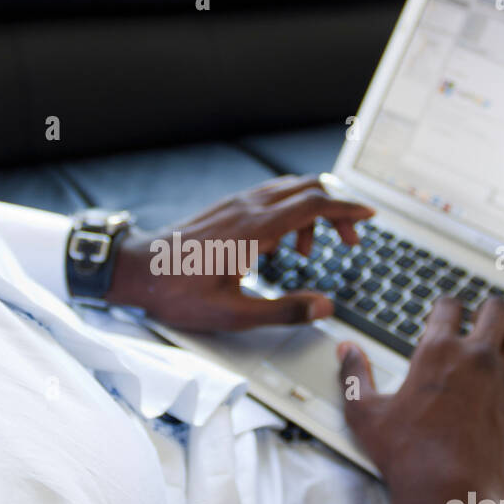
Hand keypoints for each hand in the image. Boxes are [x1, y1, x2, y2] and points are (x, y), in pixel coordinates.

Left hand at [106, 174, 374, 330]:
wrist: (135, 271)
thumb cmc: (178, 292)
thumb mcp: (234, 314)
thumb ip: (284, 310)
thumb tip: (324, 307)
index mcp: (254, 229)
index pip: (313, 204)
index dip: (347, 210)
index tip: (368, 218)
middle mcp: (247, 208)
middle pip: (306, 189)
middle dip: (335, 211)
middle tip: (348, 242)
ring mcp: (234, 204)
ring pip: (287, 191)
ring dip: (309, 213)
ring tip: (308, 253)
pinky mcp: (224, 209)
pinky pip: (268, 198)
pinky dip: (287, 214)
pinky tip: (278, 246)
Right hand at [338, 296, 503, 503]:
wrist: (450, 496)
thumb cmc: (408, 458)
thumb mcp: (365, 415)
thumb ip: (354, 376)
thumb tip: (346, 351)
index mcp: (437, 353)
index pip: (449, 306)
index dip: (446, 308)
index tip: (445, 317)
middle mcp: (477, 358)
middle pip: (496, 309)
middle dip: (488, 311)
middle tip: (481, 322)